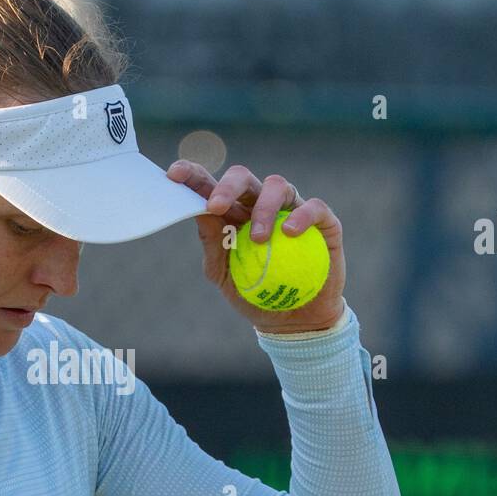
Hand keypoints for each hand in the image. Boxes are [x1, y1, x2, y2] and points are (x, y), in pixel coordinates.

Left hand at [166, 161, 345, 333]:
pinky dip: (302, 216)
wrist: (292, 321)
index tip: (174, 174)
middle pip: (242, 177)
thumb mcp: (224, 276)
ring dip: (264, 207)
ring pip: (277, 186)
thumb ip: (212, 246)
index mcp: (231, 213)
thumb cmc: (253, 294)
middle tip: (216, 207)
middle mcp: (259, 204)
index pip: (209, 185)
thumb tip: (202, 214)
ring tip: (258, 237)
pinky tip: (289, 233)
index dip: (192, 174)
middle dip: (227, 186)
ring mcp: (291, 209)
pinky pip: (314, 207)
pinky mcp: (322, 223)